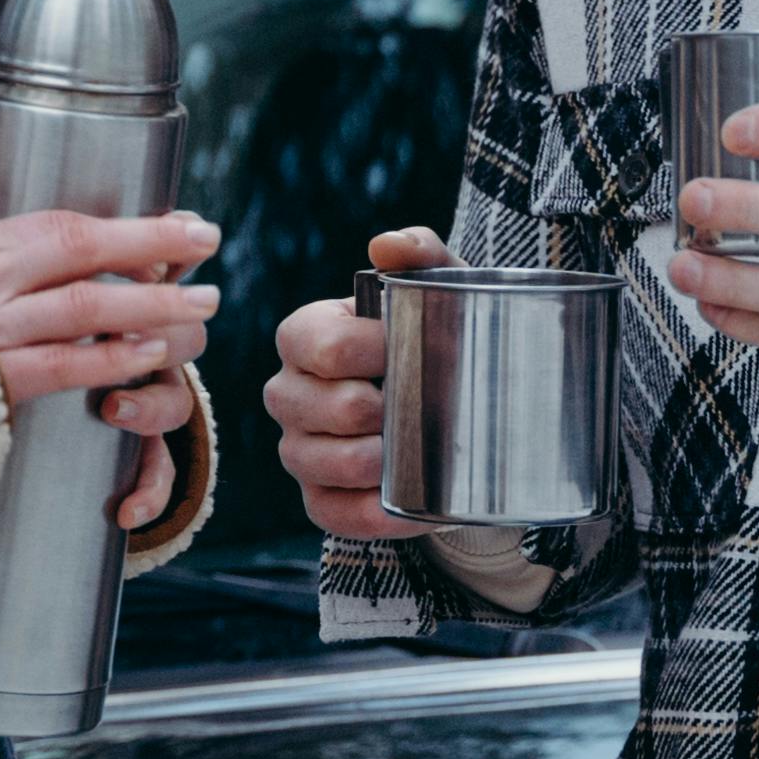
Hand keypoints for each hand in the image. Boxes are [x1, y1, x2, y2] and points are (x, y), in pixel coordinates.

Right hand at [0, 206, 222, 433]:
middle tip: (210, 251)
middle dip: (157, 252)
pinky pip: (63, 367)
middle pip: (87, 257)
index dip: (127, 226)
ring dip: (152, 307)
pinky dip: (112, 360)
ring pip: (87, 312)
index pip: (62, 227)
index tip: (176, 225)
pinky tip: (151, 355)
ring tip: (201, 306)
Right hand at [267, 226, 450, 544]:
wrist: (469, 406)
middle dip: (376, 408)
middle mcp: (290, 394)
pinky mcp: (320, 501)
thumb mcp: (443, 289)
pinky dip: (376, 512)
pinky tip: (410, 501)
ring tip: (418, 449)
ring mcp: (299, 451)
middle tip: (421, 404)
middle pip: (319, 406)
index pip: (316, 343)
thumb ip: (420, 255)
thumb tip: (387, 245)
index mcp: (306, 336)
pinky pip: (335, 514)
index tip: (412, 348)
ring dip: (378, 460)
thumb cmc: (439, 337)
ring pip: (322, 462)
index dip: (366, 349)